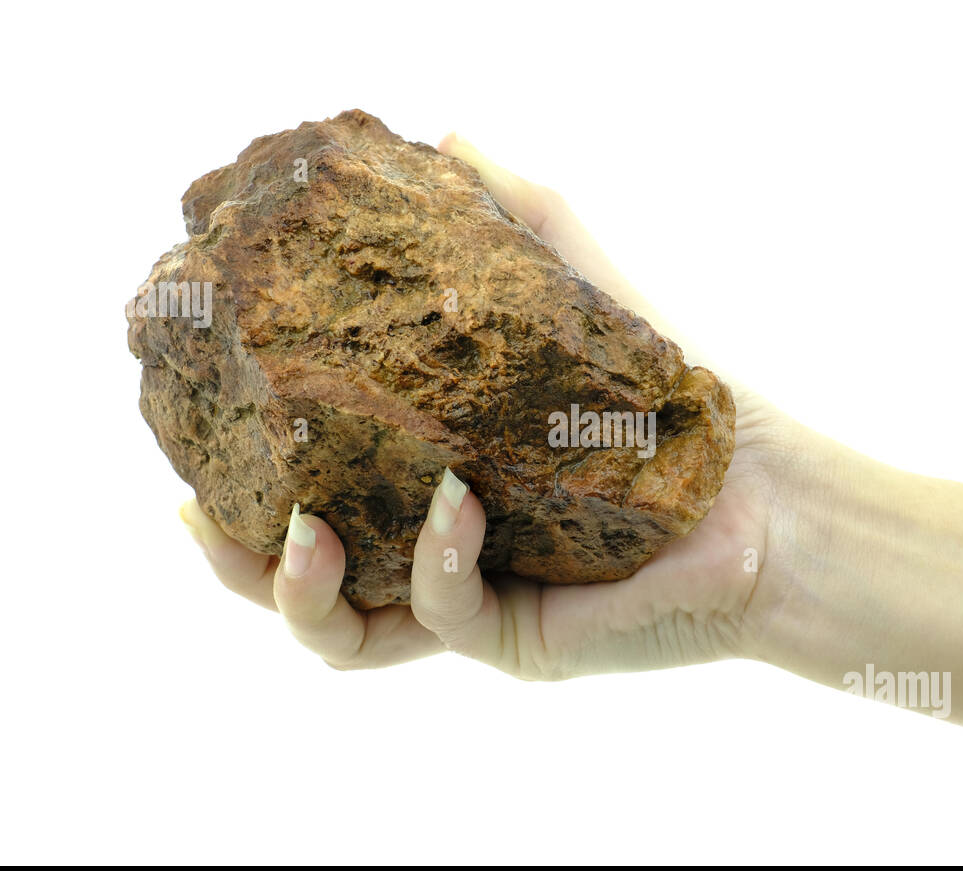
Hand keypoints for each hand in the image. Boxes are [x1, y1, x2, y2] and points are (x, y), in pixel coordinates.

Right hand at [179, 135, 797, 678]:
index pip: (313, 499)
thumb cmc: (675, 399)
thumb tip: (452, 138)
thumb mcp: (579, 298)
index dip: (242, 487)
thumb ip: (517, 223)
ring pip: (346, 639)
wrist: (767, 489)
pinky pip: (443, 617)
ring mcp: (476, 604)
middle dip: (239, 565)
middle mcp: (439, 554)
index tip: (195, 452)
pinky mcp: (519, 639)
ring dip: (296, 593)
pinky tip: (451, 502)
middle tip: (201, 520)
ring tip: (294, 534)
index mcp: (430, 486)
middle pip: (306, 589)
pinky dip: (434, 560)